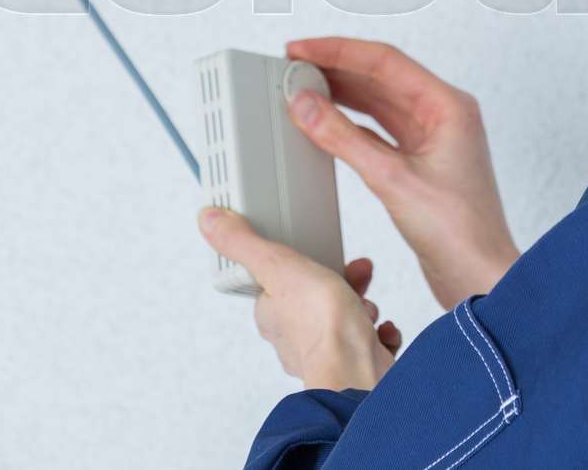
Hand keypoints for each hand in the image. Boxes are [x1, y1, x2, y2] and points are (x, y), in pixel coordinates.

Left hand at [198, 207, 400, 390]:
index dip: (305, 262)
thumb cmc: (320, 325)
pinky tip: (379, 329)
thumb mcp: (278, 266)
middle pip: (318, 296)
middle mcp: (293, 336)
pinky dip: (377, 332)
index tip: (321, 253)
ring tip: (367, 306)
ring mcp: (324, 351)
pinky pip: (367, 342)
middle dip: (344, 281)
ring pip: (345, 318)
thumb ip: (245, 243)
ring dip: (362, 305)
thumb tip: (208, 220)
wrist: (357, 368)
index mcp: (271, 313)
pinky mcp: (352, 364)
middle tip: (356, 272)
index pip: (281, 279)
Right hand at [284, 37, 521, 309]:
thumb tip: (306, 105)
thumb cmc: (459, 232)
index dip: (339, 51)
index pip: (386, 61)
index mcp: (449, 106)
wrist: (480, 278)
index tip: (301, 49)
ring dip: (341, 96)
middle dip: (336, 70)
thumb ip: (344, 140)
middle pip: (381, 78)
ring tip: (302, 89)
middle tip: (293, 67)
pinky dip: (350, 126)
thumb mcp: (392, 180)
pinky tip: (325, 124)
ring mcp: (433, 139)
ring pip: (379, 103)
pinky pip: (379, 131)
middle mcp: (443, 116)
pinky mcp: (421, 164)